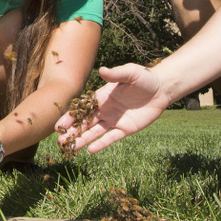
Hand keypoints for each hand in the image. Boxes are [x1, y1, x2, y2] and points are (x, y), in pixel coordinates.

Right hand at [55, 64, 169, 153]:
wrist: (161, 89)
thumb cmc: (144, 78)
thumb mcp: (130, 73)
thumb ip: (116, 74)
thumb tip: (102, 70)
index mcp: (102, 97)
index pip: (82, 109)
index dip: (70, 117)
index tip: (59, 126)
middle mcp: (105, 110)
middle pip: (85, 123)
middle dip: (73, 132)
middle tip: (60, 142)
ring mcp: (114, 120)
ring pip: (95, 133)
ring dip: (83, 140)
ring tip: (71, 148)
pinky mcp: (126, 129)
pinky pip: (111, 138)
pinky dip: (101, 144)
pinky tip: (90, 150)